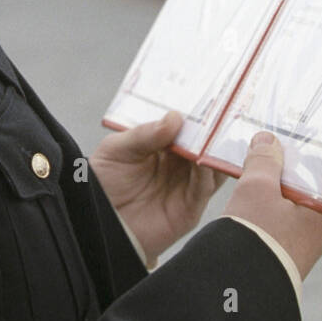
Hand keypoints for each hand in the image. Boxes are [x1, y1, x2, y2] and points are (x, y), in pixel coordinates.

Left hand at [89, 110, 223, 262]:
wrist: (98, 225)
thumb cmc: (103, 186)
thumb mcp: (116, 150)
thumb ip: (144, 134)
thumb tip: (174, 118)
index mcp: (162, 146)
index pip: (186, 126)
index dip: (197, 112)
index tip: (208, 95)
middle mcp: (178, 164)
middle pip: (204, 143)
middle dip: (213, 128)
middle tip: (223, 109)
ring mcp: (186, 185)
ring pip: (212, 163)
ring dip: (216, 148)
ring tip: (217, 132)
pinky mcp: (190, 208)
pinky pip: (205, 187)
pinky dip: (208, 172)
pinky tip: (204, 160)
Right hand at [223, 131, 321, 278]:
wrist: (242, 291)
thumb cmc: (256, 238)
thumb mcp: (256, 188)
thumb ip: (264, 160)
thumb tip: (267, 141)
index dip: (315, 144)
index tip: (302, 126)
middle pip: (310, 179)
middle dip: (290, 160)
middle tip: (271, 137)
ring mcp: (309, 236)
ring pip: (294, 196)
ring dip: (276, 180)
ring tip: (255, 160)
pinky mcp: (290, 247)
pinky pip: (284, 213)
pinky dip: (270, 199)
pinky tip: (251, 189)